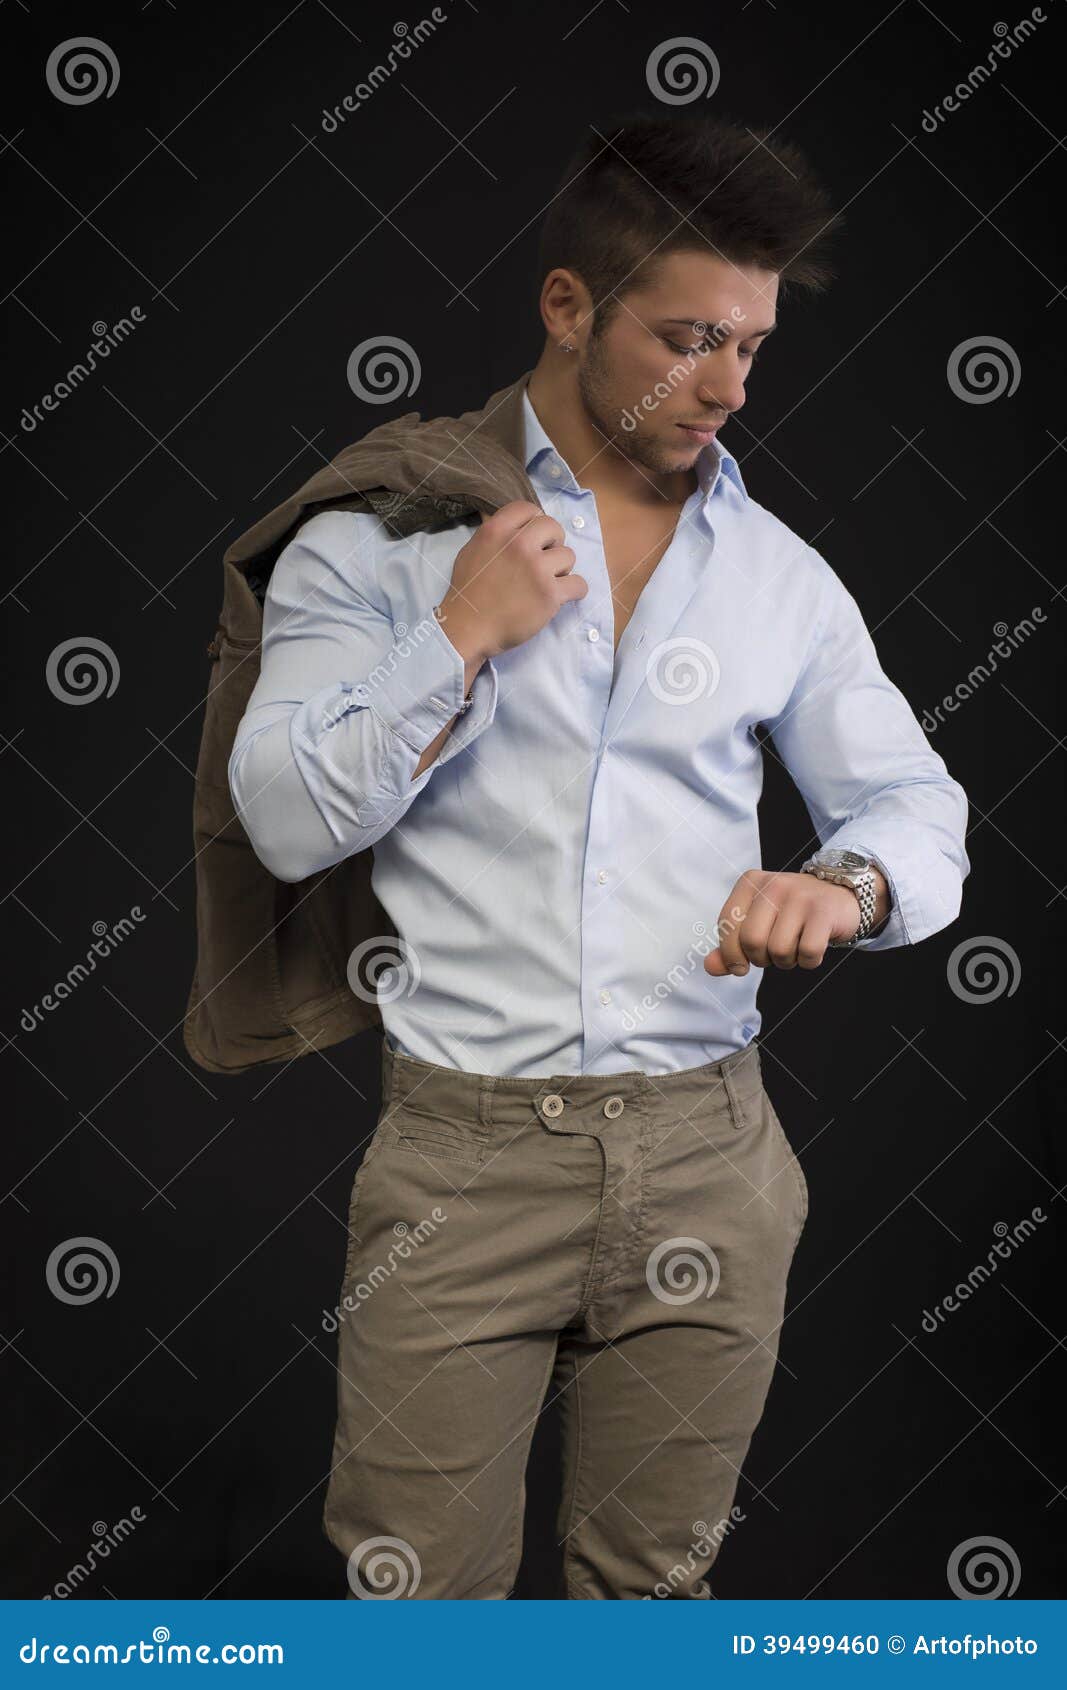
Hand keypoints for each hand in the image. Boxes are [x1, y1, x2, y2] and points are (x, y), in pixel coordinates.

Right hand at [435, 500, 587, 663]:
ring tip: (548, 581)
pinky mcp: (550, 594)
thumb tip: (512, 525)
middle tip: (545, 559)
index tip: (534, 537)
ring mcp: (536, 569)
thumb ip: (494, 534)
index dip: (535, 521)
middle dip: (553, 541)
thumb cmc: (468, 592)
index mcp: (497, 531)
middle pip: (553, 527)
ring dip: (562, 568)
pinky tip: (564, 595)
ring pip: (569, 555)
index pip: (529, 509)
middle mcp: (518, 545)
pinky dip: (575, 590)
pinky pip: (579, 583)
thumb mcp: (472, 550)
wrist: (468, 628)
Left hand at [703, 867, 888, 974]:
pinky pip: (807, 953)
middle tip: (774, 953)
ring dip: (787, 961)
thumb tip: (710, 967)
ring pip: (779, 950)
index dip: (731, 954)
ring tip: (795, 947)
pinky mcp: (823, 911)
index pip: (726, 925)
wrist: (840, 897)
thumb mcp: (757, 923)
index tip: (741, 965)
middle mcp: (773, 884)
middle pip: (752, 941)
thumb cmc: (791, 914)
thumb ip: (730, 945)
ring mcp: (800, 895)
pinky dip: (809, 961)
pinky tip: (813, 948)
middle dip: (761, 959)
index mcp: (750, 882)